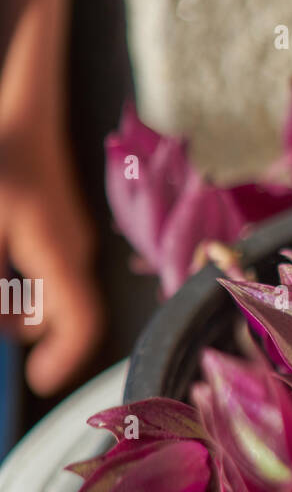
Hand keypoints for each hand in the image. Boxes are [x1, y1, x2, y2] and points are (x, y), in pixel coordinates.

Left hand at [0, 124, 102, 393]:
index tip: (39, 380)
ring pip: (46, 294)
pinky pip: (42, 272)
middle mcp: (73, 249)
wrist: (25, 111)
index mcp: (59, 250)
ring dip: (14, 304)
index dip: (66, 358)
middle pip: (57, 313)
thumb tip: (4, 326)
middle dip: (21, 327)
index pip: (82, 321)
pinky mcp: (57, 229)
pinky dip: (16, 282)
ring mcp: (69, 238)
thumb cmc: (7, 158)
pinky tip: (1, 265)